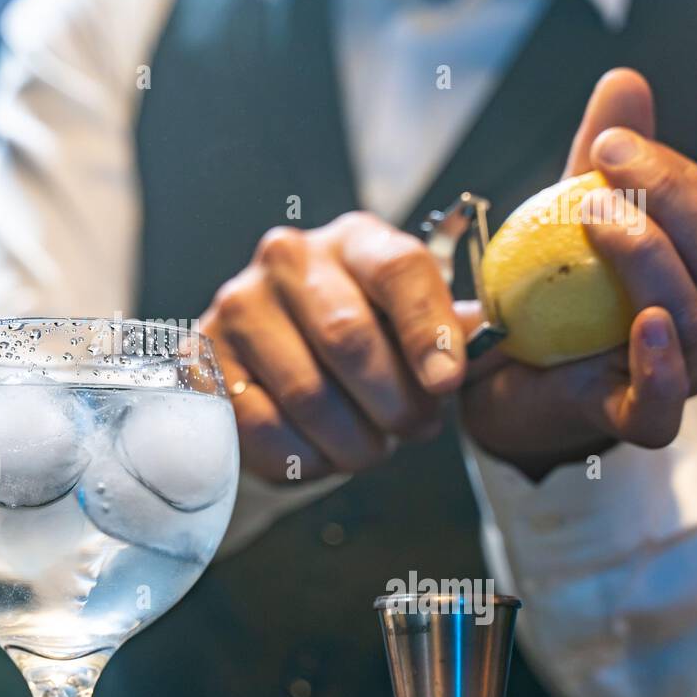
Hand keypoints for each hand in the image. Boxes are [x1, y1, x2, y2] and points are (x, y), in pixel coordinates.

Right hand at [197, 213, 466, 482]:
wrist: (271, 360)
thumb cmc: (361, 340)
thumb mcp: (410, 322)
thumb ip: (453, 333)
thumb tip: (494, 349)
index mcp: (354, 240)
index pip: (398, 271)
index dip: (429, 331)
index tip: (446, 386)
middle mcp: (288, 258)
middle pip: (348, 337)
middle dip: (393, 402)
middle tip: (414, 431)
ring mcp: (237, 306)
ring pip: (306, 392)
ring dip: (352, 441)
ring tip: (371, 450)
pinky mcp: (202, 358)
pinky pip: (260, 426)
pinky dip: (303, 456)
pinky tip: (322, 455)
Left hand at [461, 68, 696, 478]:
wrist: (502, 371)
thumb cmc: (555, 288)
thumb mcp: (576, 215)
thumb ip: (604, 157)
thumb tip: (624, 78)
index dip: (680, 176)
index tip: (609, 145)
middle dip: (668, 205)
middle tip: (597, 176)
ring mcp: (688, 378)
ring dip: (647, 258)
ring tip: (593, 217)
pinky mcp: (640, 419)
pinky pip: (668, 401)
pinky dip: (661, 361)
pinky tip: (642, 322)